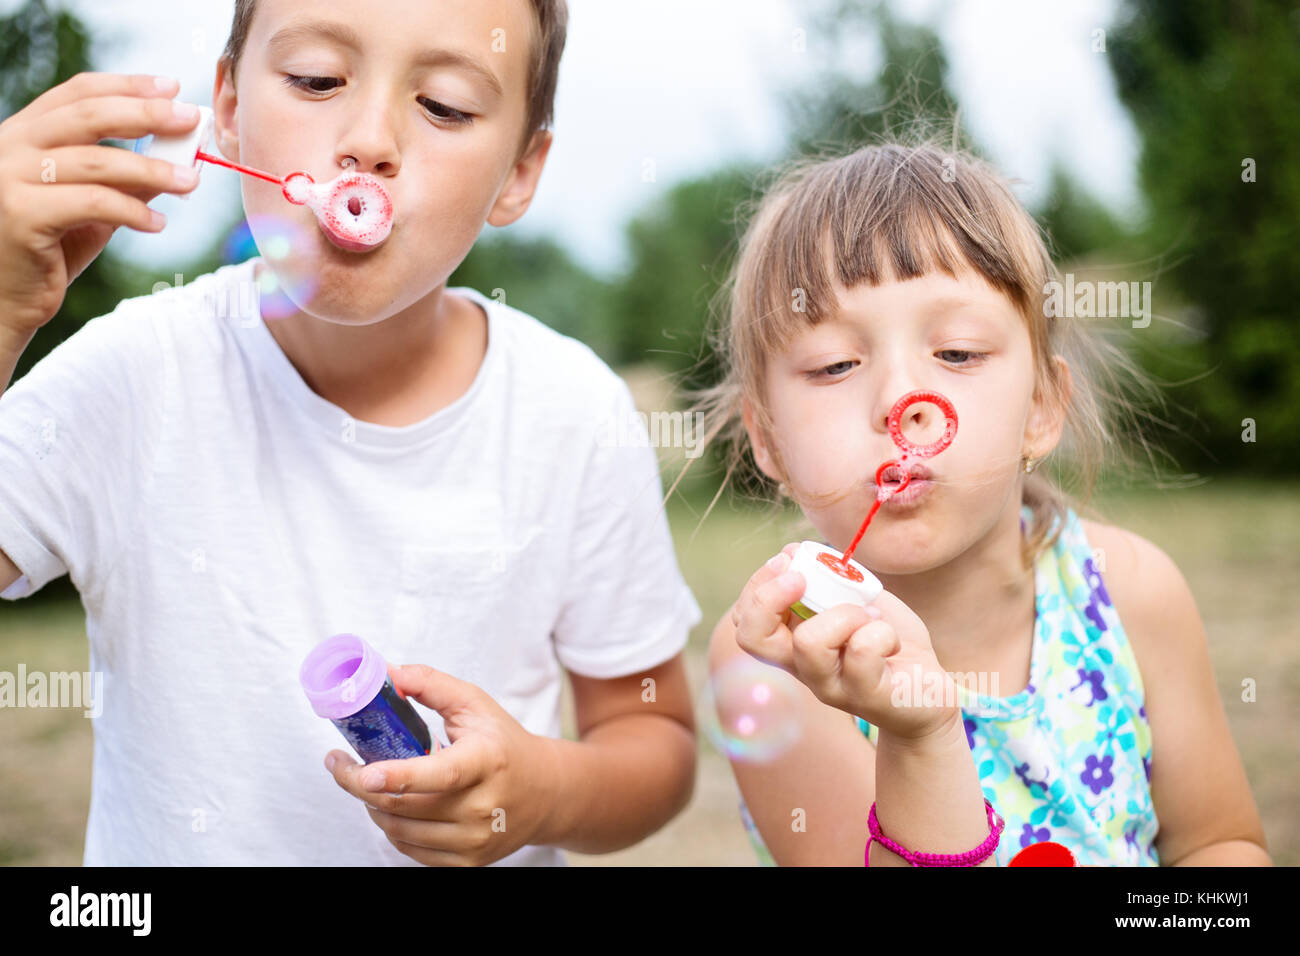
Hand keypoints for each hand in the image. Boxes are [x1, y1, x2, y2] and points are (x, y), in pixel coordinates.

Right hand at [0, 72, 201, 335]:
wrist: (5, 298)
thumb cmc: (48, 250)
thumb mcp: (94, 207)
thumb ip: (127, 180)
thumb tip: (180, 157)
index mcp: (25, 134)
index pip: (78, 94)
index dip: (126, 86)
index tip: (171, 88)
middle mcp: (11, 147)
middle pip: (88, 116)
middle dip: (145, 114)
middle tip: (190, 119)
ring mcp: (10, 179)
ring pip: (96, 162)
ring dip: (153, 169)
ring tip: (190, 181)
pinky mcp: (22, 215)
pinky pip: (93, 203)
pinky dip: (133, 210)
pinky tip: (157, 223)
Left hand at [325, 663, 560, 865]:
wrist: (545, 792)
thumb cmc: (503, 743)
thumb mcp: (475, 704)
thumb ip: (430, 684)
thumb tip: (386, 674)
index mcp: (487, 760)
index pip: (441, 774)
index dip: (400, 776)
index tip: (366, 772)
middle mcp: (483, 805)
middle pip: (405, 804)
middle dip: (359, 784)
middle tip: (339, 764)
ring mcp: (475, 839)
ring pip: (400, 830)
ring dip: (371, 806)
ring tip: (367, 783)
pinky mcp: (468, 861)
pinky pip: (410, 850)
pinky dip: (391, 828)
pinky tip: (389, 806)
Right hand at [732, 543, 959, 741]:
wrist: (929, 688)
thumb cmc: (886, 640)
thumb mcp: (854, 600)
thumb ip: (826, 579)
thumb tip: (793, 553)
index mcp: (793, 642)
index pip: (746, 620)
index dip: (758, 585)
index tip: (789, 561)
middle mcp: (802, 667)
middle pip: (752, 637)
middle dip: (770, 596)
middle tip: (803, 580)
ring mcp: (831, 685)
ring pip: (809, 643)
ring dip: (845, 613)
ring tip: (869, 616)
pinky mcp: (866, 696)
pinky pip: (863, 650)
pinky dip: (882, 631)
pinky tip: (892, 640)